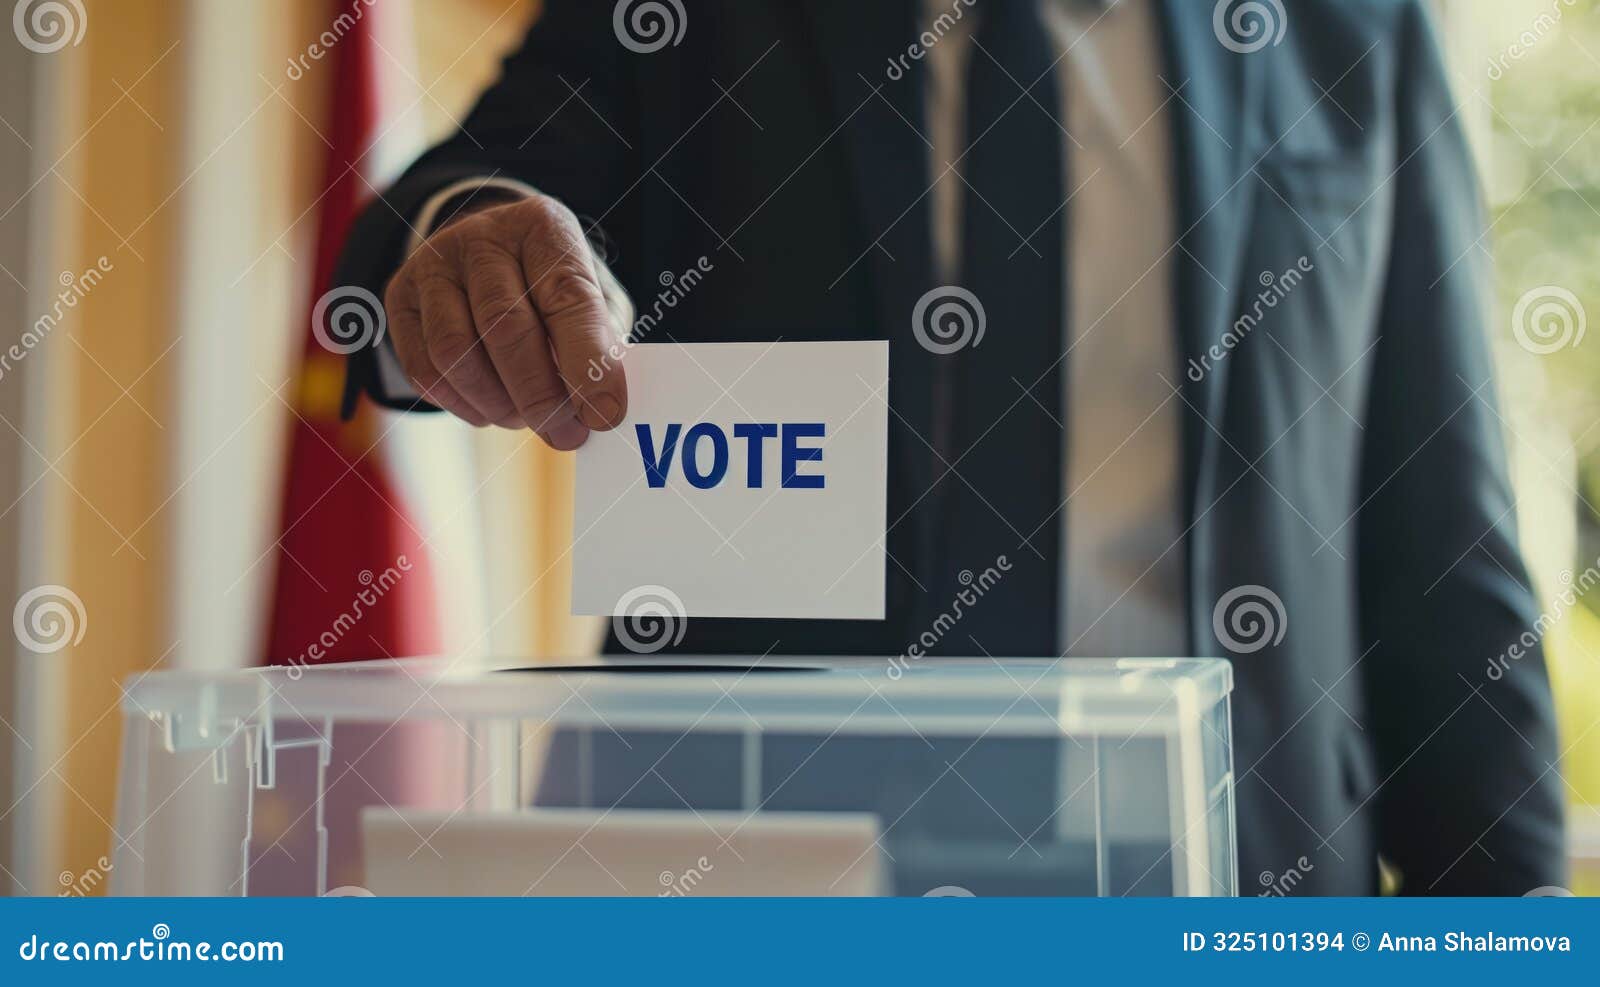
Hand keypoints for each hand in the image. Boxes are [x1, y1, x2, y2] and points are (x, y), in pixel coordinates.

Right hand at [383, 194, 627, 449]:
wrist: (490, 258)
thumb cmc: (555, 289)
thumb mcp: (595, 300)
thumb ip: (603, 344)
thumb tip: (601, 405)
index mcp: (544, 228)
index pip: (568, 297)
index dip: (588, 363)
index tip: (606, 414)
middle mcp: (483, 236)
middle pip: (505, 327)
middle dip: (541, 396)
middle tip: (567, 434)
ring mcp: (433, 263)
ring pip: (456, 351)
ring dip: (497, 403)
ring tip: (526, 419)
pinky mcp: (400, 296)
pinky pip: (423, 368)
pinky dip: (461, 404)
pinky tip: (490, 410)